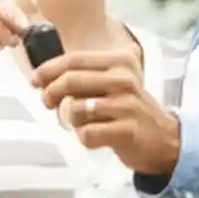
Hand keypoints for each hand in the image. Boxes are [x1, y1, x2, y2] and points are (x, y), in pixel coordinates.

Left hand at [31, 48, 180, 174]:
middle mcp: (125, 79)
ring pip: (77, 109)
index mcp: (120, 61)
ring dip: (71, 119)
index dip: (49, 69)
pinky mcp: (127, 130)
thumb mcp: (113, 82)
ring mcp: (127, 105)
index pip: (74, 59)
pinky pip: (88, 133)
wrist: (163, 138)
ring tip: (82, 122)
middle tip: (48, 103)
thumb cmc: (128, 108)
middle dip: (51, 93)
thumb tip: (43, 76)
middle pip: (71, 81)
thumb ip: (84, 75)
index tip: (35, 80)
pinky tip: (94, 137)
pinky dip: (84, 138)